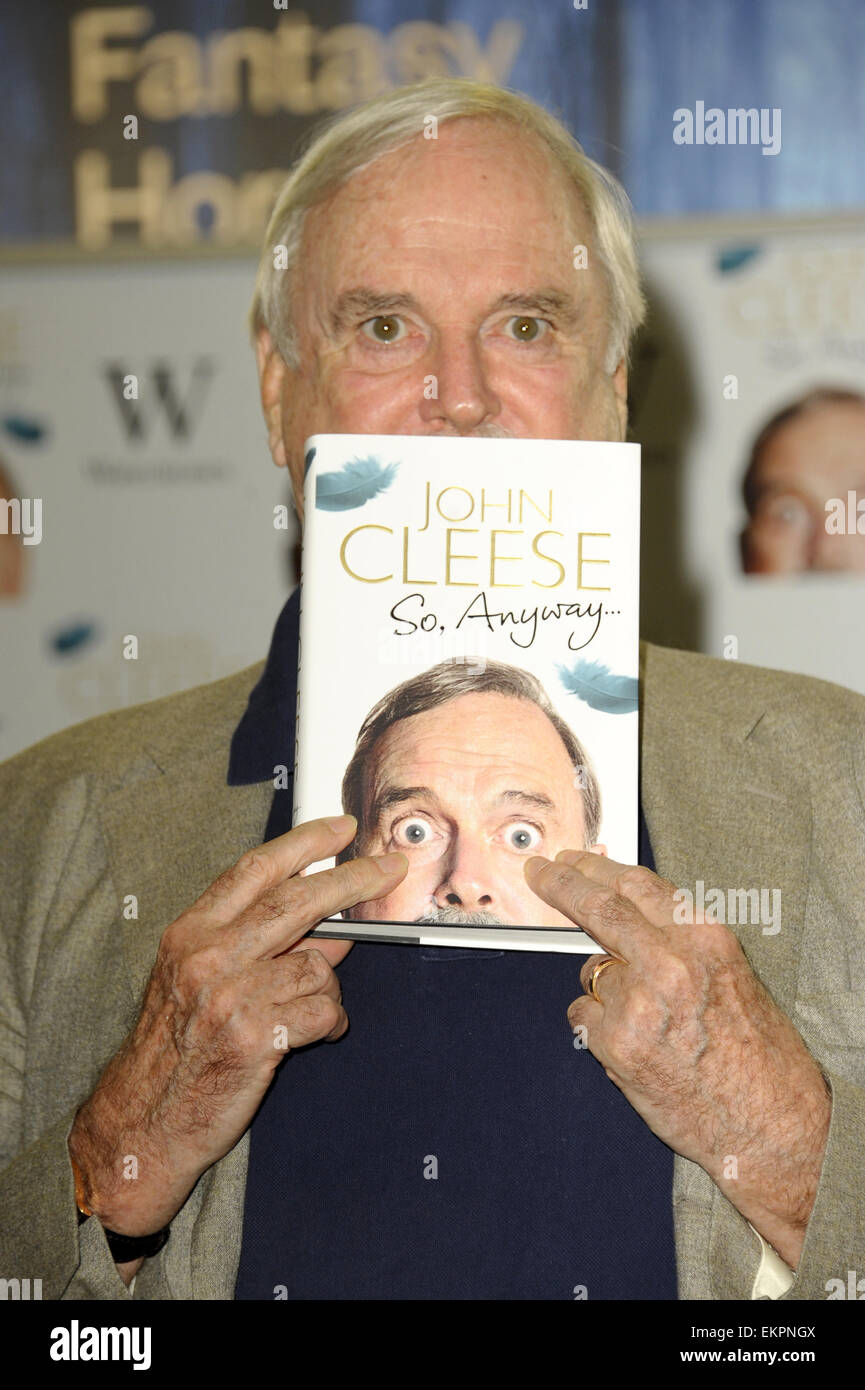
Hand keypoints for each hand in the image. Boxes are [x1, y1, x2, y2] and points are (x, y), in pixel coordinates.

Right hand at [68, 815, 406, 1243]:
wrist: (145, 1120)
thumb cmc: (173, 1049)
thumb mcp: (196, 980)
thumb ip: (254, 944)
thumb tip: (327, 924)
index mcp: (190, 933)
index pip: (255, 870)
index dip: (304, 843)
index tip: (340, 829)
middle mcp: (209, 958)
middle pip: (297, 900)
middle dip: (352, 878)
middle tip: (389, 868)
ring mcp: (232, 997)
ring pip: (319, 965)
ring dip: (328, 987)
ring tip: (306, 1009)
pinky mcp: (257, 1038)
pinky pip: (324, 1011)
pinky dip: (330, 1022)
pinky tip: (314, 1033)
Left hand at [524, 849, 831, 1268]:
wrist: (769, 1123)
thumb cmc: (756, 1052)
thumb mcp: (729, 973)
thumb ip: (677, 940)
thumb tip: (624, 914)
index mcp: (703, 938)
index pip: (635, 884)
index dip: (595, 866)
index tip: (571, 859)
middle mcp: (669, 962)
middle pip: (597, 906)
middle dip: (560, 883)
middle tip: (539, 873)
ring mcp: (638, 1002)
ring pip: (592, 974)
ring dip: (606, 991)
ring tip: (651, 1023)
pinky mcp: (616, 1042)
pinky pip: (585, 1016)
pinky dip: (599, 1028)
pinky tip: (638, 1048)